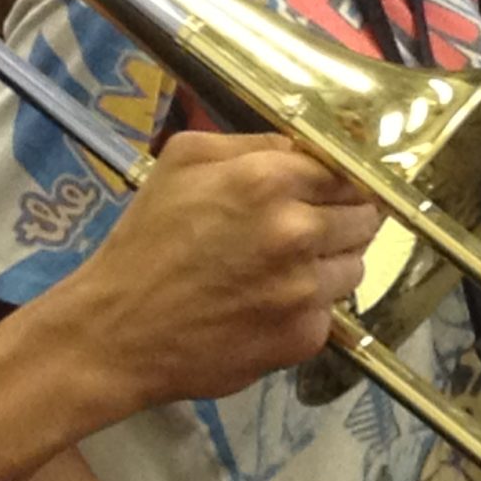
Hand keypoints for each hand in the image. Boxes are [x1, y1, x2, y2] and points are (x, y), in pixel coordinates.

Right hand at [71, 132, 383, 405]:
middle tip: (305, 232)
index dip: (337, 183)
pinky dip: (308, 308)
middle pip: (363, 217)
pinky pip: (331, 312)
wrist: (117, 333)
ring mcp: (306, 289)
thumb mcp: (182, 162)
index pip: (346, 171)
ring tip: (283, 272)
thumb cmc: (145, 242)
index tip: (328, 193)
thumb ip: (252, 144)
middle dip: (341, 221)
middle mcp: (298, 232)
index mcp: (269, 181)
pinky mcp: (305, 335)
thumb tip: (304, 148)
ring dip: (330, 266)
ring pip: (354, 267)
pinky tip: (268, 307)